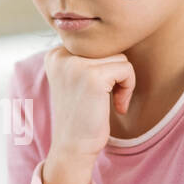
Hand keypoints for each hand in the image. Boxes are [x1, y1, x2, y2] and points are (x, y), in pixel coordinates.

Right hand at [42, 46, 134, 183]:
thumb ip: (85, 58)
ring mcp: (75, 65)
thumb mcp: (75, 81)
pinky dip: (128, 89)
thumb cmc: (81, 117)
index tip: (97, 92)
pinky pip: (126, 69)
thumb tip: (117, 34)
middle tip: (106, 99)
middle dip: (115, 74)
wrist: (72, 149)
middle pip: (109, 48)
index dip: (104, 68)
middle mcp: (61, 55)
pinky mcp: (93, 76)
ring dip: (123, 81)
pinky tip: (117, 106)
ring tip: (109, 102)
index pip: (96, 45)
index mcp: (55, 54)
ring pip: (120, 57)